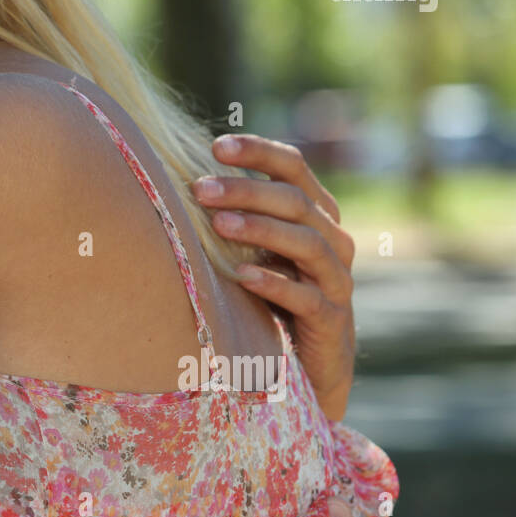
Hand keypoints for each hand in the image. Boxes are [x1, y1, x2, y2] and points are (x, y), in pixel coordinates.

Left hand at [192, 134, 355, 421]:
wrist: (309, 369)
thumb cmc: (270, 298)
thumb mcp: (254, 250)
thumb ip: (234, 216)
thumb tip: (179, 179)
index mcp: (315, 214)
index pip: (293, 167)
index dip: (258, 152)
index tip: (216, 147)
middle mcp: (333, 241)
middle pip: (295, 201)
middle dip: (246, 191)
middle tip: (201, 189)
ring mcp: (336, 281)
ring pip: (307, 243)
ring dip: (260, 230)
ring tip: (219, 225)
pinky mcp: (331, 322)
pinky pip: (308, 298)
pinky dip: (275, 284)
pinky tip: (243, 277)